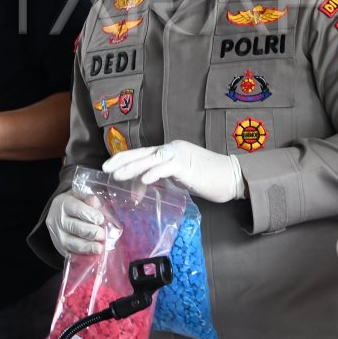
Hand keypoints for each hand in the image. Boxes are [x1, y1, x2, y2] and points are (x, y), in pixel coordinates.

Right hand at [46, 191, 106, 257]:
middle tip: (102, 234)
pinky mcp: (60, 248)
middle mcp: (58, 220)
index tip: (101, 219)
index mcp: (64, 204)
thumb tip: (96, 204)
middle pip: (76, 228)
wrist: (56, 214)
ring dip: (88, 247)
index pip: (78, 209)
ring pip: (73, 243)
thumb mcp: (79, 195)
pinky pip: (72, 254)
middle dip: (92, 232)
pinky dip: (83, 256)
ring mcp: (57, 236)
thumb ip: (88, 198)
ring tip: (100, 248)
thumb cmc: (72, 203)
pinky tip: (93, 255)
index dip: (91, 215)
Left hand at [102, 140, 243, 202]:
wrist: (232, 176)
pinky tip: (144, 180)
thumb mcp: (178, 181)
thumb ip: (161, 181)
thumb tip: (139, 190)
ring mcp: (179, 155)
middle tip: (105, 169)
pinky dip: (154, 173)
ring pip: (151, 159)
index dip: (125, 158)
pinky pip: (166, 167)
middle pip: (143, 153)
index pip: (143, 153)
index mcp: (170, 151)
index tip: (109, 165)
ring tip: (117, 176)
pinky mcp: (187, 165)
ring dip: (133, 168)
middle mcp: (172, 149)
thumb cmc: (207, 179)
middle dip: (123, 161)